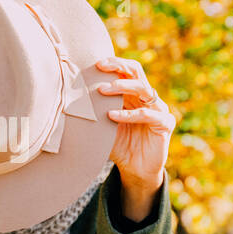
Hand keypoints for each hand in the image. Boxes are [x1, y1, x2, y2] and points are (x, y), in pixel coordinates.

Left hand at [96, 56, 174, 218]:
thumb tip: (68, 102)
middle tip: (100, 68)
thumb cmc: (119, 145)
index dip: (115, 64)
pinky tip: (111, 116)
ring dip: (122, 86)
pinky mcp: (164, 123)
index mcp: (134, 95)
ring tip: (102, 90)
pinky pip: (147, 114)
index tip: (96, 64)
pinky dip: (128, 114)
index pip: (128, 71)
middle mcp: (148, 98)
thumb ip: (95, 112)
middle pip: (137, 73)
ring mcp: (158, 109)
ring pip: (143, 89)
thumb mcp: (104, 126)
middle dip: (118, 67)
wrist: (135, 169)